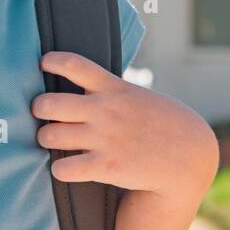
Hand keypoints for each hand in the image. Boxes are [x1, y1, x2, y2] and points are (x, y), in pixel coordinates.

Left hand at [30, 52, 217, 195]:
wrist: (190, 156)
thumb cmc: (161, 123)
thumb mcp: (138, 96)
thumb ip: (110, 90)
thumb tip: (83, 86)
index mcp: (114, 88)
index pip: (74, 65)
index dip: (52, 61)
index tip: (43, 63)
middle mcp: (105, 110)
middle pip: (49, 104)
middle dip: (39, 108)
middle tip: (42, 113)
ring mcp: (105, 138)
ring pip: (50, 135)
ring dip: (46, 138)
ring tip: (52, 140)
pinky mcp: (107, 166)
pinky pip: (63, 168)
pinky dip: (59, 169)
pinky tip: (66, 167)